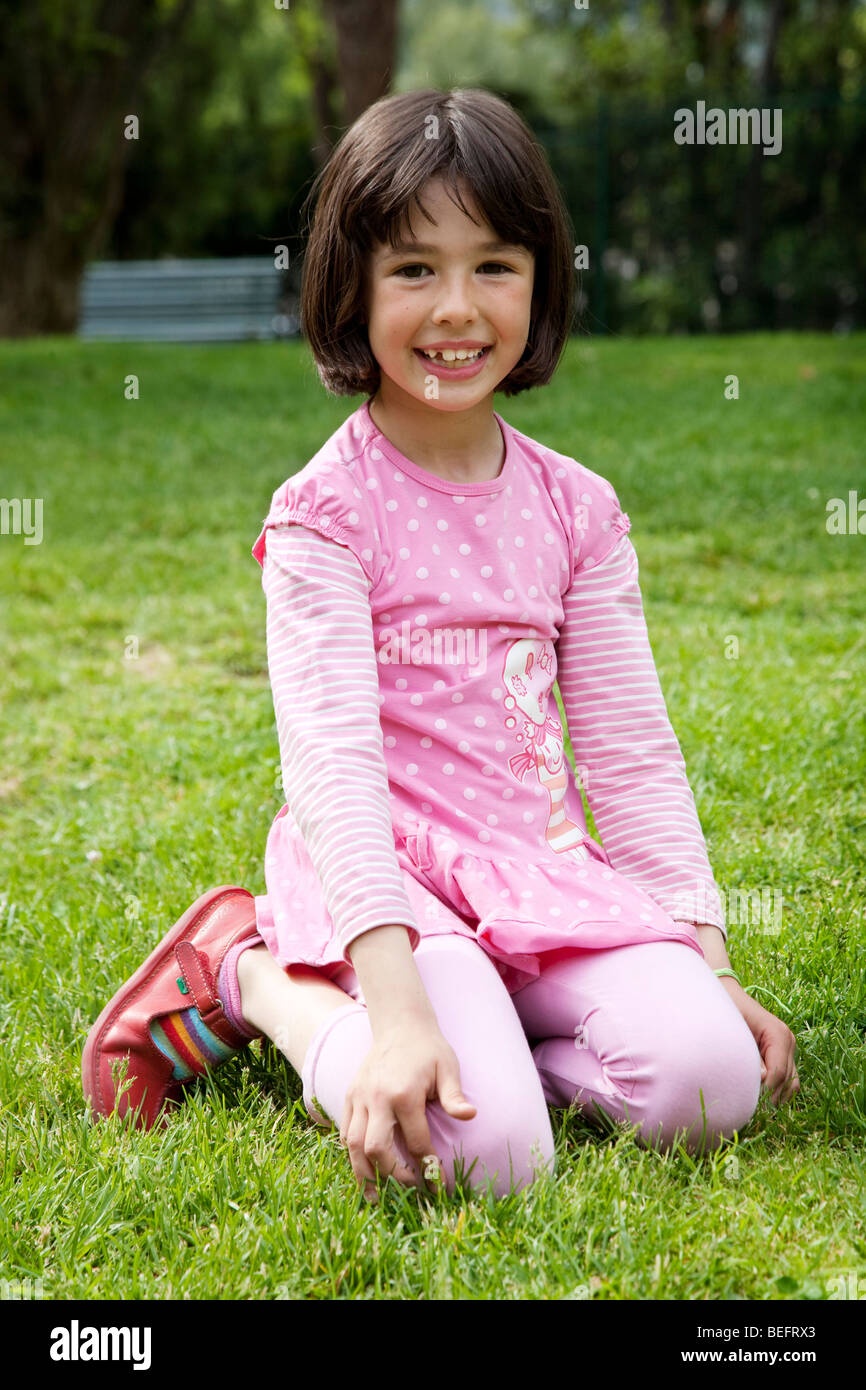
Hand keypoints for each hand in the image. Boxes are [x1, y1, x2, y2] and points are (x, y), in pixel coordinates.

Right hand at [339, 1018, 476, 1201]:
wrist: (399, 1024)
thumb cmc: (429, 1049)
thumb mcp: (447, 1067)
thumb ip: (454, 1095)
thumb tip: (470, 1115)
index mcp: (403, 1093)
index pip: (415, 1141)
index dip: (428, 1167)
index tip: (438, 1185)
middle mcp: (376, 1098)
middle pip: (375, 1149)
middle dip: (392, 1175)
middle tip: (409, 1189)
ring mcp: (359, 1097)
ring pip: (352, 1144)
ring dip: (364, 1174)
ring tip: (375, 1197)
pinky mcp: (350, 1096)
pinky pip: (345, 1132)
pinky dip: (353, 1154)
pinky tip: (365, 1169)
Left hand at [726, 987, 799, 1105]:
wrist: (727, 994)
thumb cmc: (726, 1009)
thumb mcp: (732, 1029)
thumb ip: (746, 1053)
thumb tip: (762, 1079)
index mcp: (778, 1033)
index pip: (779, 1072)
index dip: (765, 1090)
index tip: (748, 1102)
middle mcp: (788, 1040)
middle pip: (787, 1080)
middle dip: (770, 1097)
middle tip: (749, 1109)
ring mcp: (788, 1047)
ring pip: (791, 1083)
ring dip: (776, 1097)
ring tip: (754, 1106)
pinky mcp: (783, 1054)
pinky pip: (787, 1079)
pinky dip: (777, 1091)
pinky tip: (759, 1098)